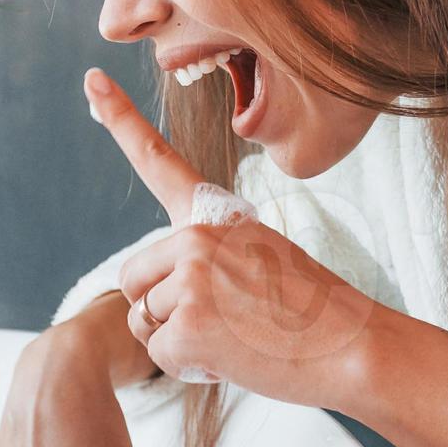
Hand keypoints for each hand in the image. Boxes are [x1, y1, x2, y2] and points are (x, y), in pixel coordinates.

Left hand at [84, 69, 384, 409]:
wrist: (354, 347)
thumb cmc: (312, 314)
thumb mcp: (262, 256)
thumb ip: (210, 257)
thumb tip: (163, 288)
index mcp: (213, 217)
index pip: (159, 162)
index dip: (120, 119)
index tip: (92, 81)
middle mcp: (195, 238)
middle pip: (133, 280)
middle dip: (161, 309)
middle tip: (223, 321)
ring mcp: (189, 279)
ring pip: (143, 320)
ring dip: (179, 340)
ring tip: (237, 338)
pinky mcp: (188, 323)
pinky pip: (159, 353)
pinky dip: (189, 365)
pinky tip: (233, 356)